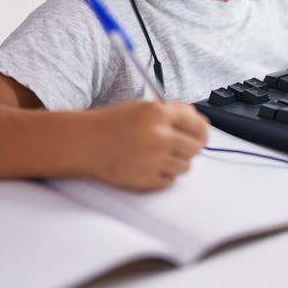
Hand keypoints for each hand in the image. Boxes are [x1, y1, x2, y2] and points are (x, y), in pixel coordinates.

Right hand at [86, 100, 209, 190]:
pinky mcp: (147, 180)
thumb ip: (172, 113)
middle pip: (196, 147)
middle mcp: (159, 136)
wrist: (85, 143)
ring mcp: (154, 160)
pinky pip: (170, 180)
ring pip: (185, 166)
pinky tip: (147, 165)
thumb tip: (200, 123)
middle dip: (190, 147)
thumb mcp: (143, 107)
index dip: (202, 131)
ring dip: (176, 161)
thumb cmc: (112, 124)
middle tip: (179, 146)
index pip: (199, 124)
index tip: (201, 135)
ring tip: (156, 155)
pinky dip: (163, 175)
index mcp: (159, 113)